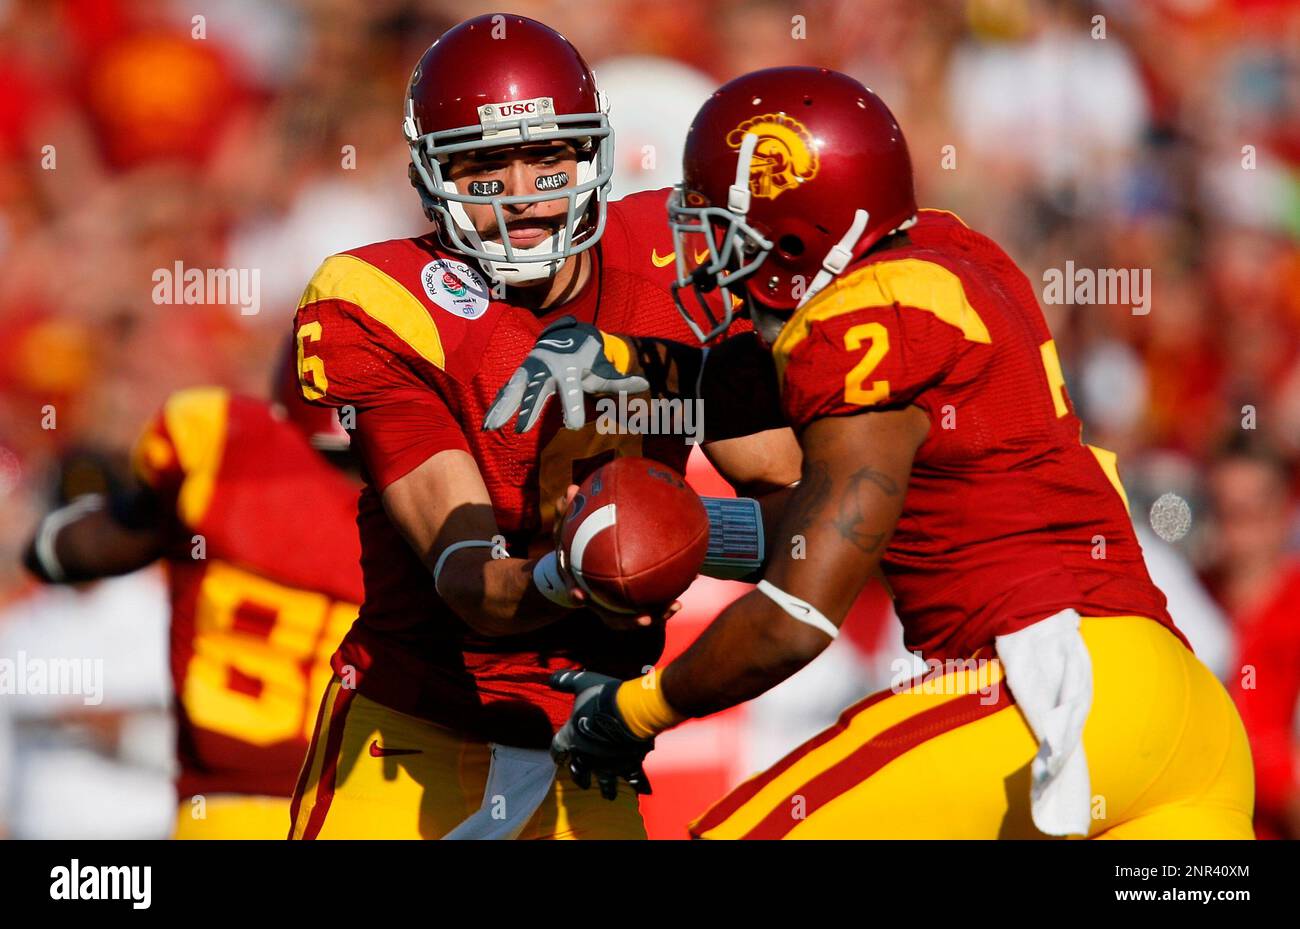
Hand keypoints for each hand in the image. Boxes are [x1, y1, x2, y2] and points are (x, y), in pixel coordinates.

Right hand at [482, 316, 648, 432]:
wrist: (566, 334)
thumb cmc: (588, 357)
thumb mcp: (603, 368)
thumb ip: (619, 380)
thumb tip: (644, 383)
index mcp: (569, 369)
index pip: (571, 391)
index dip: (572, 408)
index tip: (571, 427)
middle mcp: (547, 369)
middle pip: (537, 391)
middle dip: (529, 409)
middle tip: (522, 430)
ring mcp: (530, 371)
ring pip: (516, 390)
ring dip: (503, 408)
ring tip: (491, 428)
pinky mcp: (520, 374)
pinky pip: (507, 391)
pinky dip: (498, 405)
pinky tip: (487, 424)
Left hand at [549, 669, 653, 799]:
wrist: (631, 711)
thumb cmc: (603, 697)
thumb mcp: (583, 683)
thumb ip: (566, 681)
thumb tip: (550, 677)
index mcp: (572, 737)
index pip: (556, 748)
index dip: (556, 753)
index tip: (557, 757)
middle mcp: (588, 756)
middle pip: (579, 771)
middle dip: (580, 777)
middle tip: (583, 782)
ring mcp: (609, 764)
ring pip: (606, 783)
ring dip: (607, 789)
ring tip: (608, 795)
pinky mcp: (630, 765)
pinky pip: (635, 779)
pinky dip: (639, 785)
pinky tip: (641, 790)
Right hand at [553, 485, 682, 630]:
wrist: (578, 572)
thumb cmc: (574, 549)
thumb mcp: (566, 531)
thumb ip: (567, 512)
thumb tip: (570, 487)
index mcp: (578, 585)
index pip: (574, 593)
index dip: (576, 595)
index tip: (580, 597)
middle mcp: (598, 603)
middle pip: (612, 619)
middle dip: (630, 621)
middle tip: (645, 618)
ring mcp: (615, 608)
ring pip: (637, 618)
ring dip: (657, 614)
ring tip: (676, 605)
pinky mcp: (632, 605)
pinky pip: (652, 605)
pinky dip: (667, 600)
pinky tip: (687, 584)